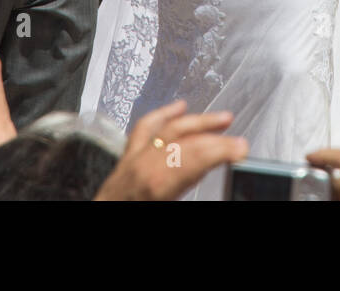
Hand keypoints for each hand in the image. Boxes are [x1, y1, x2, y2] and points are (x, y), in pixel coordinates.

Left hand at [95, 100, 247, 200]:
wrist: (97, 231)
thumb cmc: (133, 213)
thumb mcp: (168, 204)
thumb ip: (188, 190)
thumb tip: (209, 171)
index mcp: (154, 188)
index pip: (191, 160)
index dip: (219, 151)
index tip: (241, 149)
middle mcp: (141, 170)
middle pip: (183, 142)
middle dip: (215, 139)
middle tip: (240, 144)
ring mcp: (130, 162)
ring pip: (166, 131)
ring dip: (197, 122)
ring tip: (223, 119)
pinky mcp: (124, 161)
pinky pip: (143, 130)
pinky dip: (163, 115)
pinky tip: (180, 107)